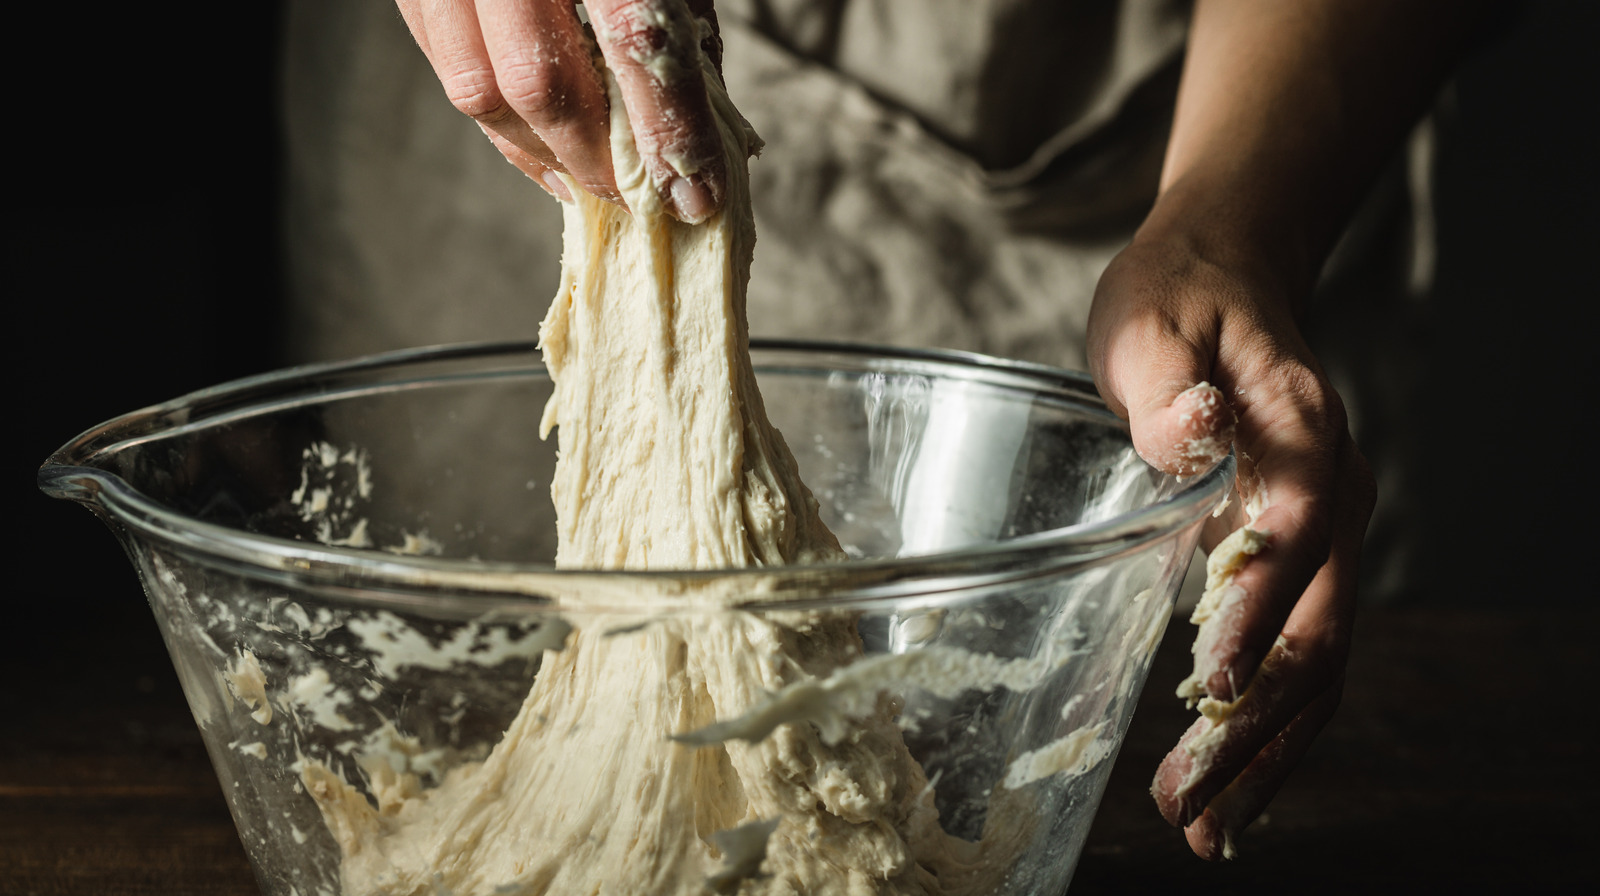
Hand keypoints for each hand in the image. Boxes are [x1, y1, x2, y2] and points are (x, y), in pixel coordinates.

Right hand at [396, 0, 726, 220]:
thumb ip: (681, 23)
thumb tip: (702, 130)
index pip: (636, 39)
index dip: (670, 130)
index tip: (699, 195)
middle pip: (540, 81)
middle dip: (595, 161)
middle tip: (639, 198)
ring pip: (478, 89)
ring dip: (540, 157)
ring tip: (588, 185)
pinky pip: (446, 67)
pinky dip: (498, 123)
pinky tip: (539, 147)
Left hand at [1087, 223, 1375, 859]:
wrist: (1227, 275)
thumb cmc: (1180, 298)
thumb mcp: (1154, 319)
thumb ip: (1170, 382)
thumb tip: (1191, 438)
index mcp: (1303, 432)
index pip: (1296, 535)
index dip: (1257, 615)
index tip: (1206, 687)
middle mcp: (1336, 493)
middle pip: (1318, 631)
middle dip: (1255, 727)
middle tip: (1188, 808)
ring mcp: (1327, 532)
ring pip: (1319, 664)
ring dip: (1265, 751)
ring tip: (1205, 828)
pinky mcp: (1300, 559)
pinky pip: (1300, 655)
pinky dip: (1268, 724)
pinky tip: (1225, 781)